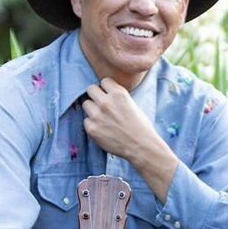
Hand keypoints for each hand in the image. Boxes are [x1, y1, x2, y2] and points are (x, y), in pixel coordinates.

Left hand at [82, 77, 177, 202]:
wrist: (141, 147)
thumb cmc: (141, 127)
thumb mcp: (133, 105)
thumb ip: (118, 98)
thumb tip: (106, 94)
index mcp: (119, 94)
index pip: (104, 81)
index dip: (107, 88)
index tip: (109, 94)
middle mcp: (106, 102)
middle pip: (90, 89)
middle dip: (96, 95)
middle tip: (102, 104)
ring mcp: (97, 115)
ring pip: (86, 104)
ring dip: (93, 109)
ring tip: (103, 118)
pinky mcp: (91, 128)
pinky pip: (86, 121)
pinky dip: (93, 124)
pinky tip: (104, 130)